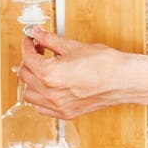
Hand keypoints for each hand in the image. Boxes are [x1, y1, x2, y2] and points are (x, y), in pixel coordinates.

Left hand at [18, 27, 147, 118]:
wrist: (123, 80)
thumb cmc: (104, 63)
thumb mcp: (74, 46)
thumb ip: (51, 40)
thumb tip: (38, 33)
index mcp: (50, 74)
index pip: (27, 58)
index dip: (27, 45)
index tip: (30, 39)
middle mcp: (50, 93)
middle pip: (25, 76)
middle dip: (29, 60)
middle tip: (38, 49)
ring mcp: (58, 106)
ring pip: (29, 94)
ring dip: (32, 80)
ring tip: (43, 68)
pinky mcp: (66, 113)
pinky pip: (41, 108)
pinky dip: (41, 97)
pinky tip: (50, 86)